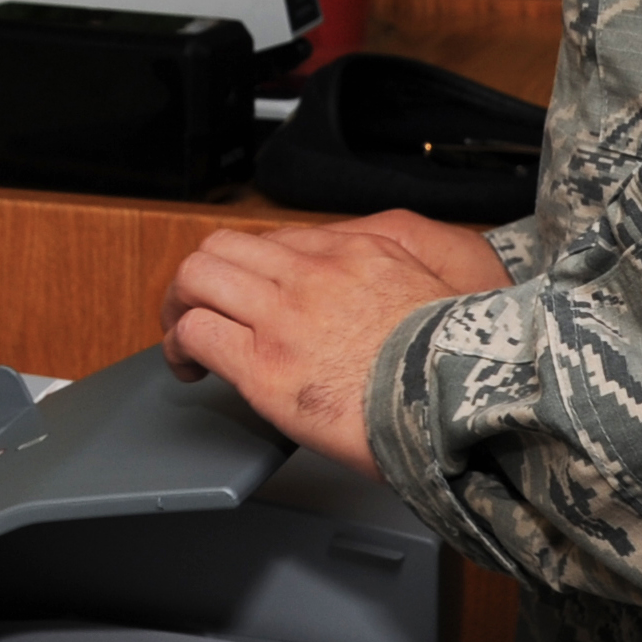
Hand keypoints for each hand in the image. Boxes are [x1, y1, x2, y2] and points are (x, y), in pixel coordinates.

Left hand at [159, 212, 511, 476]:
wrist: (460, 400)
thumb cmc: (458, 360)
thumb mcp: (443, 287)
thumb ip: (403, 274)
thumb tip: (387, 292)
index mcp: (358, 251)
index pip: (277, 241)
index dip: (252, 268)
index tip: (250, 292)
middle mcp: (312, 274)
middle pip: (224, 246)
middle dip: (201, 276)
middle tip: (198, 307)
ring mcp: (284, 316)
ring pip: (198, 277)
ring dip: (181, 306)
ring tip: (182, 337)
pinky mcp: (264, 366)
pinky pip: (198, 333)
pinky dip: (180, 346)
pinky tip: (188, 368)